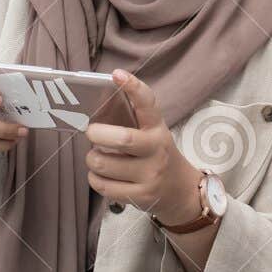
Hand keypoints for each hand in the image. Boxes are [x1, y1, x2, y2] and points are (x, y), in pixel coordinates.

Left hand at [83, 70, 202, 225]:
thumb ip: (132, 120)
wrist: (179, 190)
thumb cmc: (156, 155)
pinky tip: (102, 175)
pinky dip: (95, 179)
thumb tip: (95, 106)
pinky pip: (103, 186)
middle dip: (97, 134)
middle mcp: (156, 150)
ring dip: (92, 159)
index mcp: (157, 129)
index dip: (133, 88)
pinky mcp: (140, 196)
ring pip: (104, 164)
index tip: (117, 75)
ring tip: (96, 158)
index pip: (148, 104)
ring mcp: (150, 175)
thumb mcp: (152, 133)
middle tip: (92, 133)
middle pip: (121, 139)